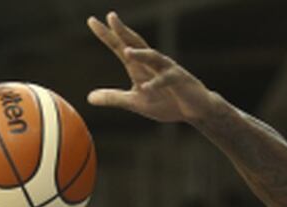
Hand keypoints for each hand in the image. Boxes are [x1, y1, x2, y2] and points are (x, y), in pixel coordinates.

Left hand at [87, 13, 218, 123]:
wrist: (197, 110)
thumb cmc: (168, 103)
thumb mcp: (136, 102)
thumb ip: (114, 98)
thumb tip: (89, 98)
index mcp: (140, 67)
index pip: (121, 46)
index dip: (107, 34)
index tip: (92, 21)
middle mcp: (153, 63)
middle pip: (136, 43)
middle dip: (124, 31)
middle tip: (111, 17)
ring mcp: (168, 70)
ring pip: (153, 57)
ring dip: (141, 54)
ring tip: (127, 51)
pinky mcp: (180, 81)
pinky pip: (166, 80)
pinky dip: (155, 84)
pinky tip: (145, 87)